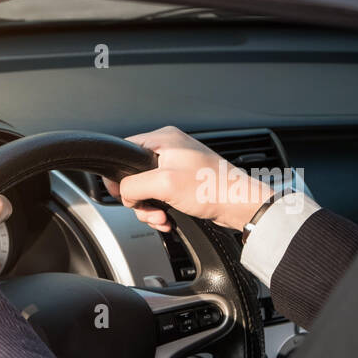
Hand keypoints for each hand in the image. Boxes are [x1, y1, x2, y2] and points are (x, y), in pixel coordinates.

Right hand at [102, 126, 271, 232]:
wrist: (238, 204)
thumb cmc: (211, 188)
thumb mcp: (163, 184)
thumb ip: (133, 185)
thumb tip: (122, 193)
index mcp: (164, 138)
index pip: (124, 151)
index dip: (119, 175)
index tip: (124, 193)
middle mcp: (169, 149)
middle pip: (134, 175)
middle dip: (139, 199)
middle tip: (151, 210)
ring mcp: (176, 166)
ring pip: (146, 190)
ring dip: (150, 209)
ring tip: (162, 218)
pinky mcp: (182, 182)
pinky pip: (159, 197)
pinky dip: (160, 211)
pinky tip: (168, 219)